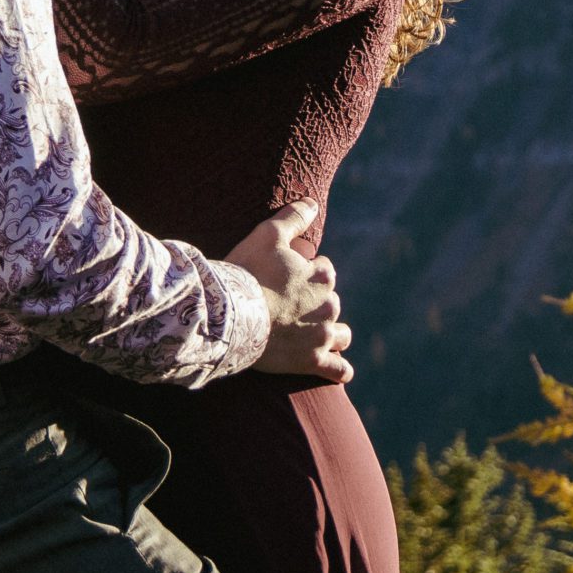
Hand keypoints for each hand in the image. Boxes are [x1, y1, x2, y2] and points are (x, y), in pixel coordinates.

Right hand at [225, 201, 352, 383]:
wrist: (231, 315)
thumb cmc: (247, 272)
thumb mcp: (268, 234)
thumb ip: (294, 217)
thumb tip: (312, 202)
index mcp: (323, 277)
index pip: (325, 271)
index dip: (307, 272)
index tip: (287, 277)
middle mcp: (329, 306)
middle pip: (331, 303)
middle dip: (316, 303)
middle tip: (289, 305)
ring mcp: (321, 336)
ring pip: (341, 335)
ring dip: (332, 333)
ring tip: (315, 335)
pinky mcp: (311, 362)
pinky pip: (338, 369)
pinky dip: (338, 369)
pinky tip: (336, 368)